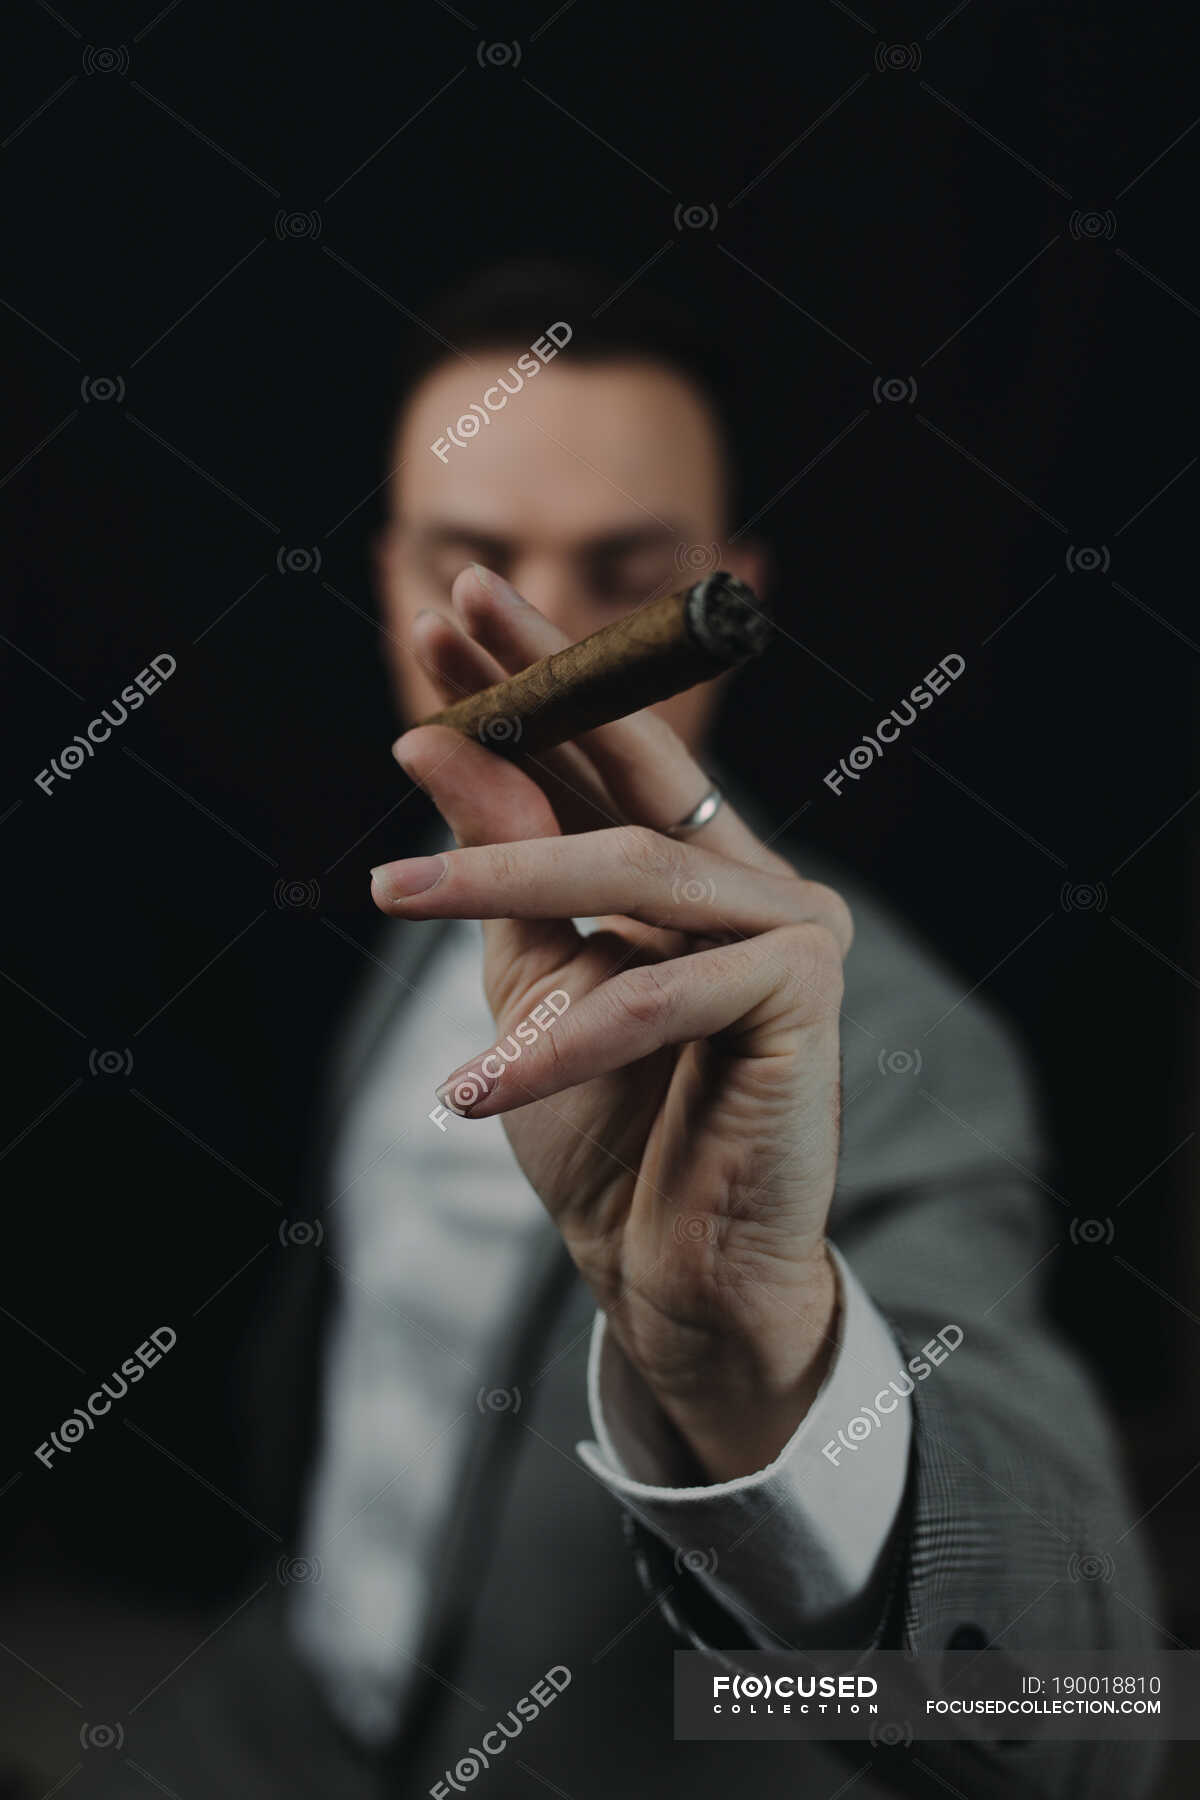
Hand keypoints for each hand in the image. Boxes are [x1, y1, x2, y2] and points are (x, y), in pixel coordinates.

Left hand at [371, 565, 852, 1480]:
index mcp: (688, 874)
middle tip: (447, 612)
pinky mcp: (806, 993)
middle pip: (635, 760)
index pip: (600, 758)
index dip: (529, 681)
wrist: (674, 1275)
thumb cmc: (605, 1135)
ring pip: (630, 868)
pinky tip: (476, 1089)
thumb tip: (428, 739)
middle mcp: (749, 882)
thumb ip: (497, 864)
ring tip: (389, 898)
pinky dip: (563, 1041)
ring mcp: (790, 928)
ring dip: (500, 878)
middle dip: (539, 683)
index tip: (445, 611)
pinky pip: (659, 995)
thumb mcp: (528, 982)